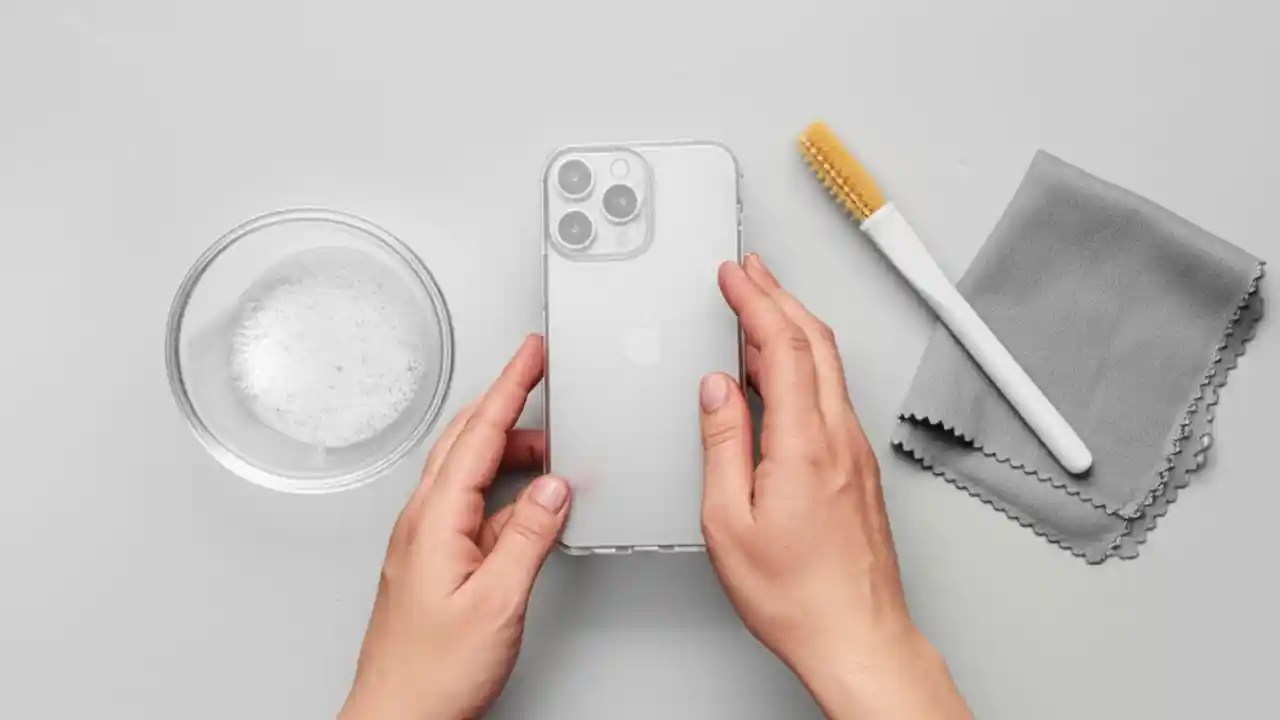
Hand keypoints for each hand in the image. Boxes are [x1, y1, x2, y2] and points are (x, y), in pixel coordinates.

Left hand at [341, 335, 568, 719]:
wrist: (399, 717)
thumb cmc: (432, 671)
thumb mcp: (497, 600)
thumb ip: (528, 537)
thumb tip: (554, 488)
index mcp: (435, 518)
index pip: (480, 433)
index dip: (510, 386)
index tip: (531, 352)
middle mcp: (425, 520)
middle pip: (469, 440)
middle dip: (508, 402)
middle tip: (540, 375)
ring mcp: (428, 540)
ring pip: (470, 470)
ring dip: (511, 449)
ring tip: (553, 447)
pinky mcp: (436, 560)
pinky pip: (473, 504)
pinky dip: (505, 489)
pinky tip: (530, 500)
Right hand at [699, 255, 969, 718]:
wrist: (857, 637)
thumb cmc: (796, 595)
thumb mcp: (729, 521)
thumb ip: (723, 445)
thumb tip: (717, 391)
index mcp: (804, 444)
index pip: (783, 346)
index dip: (757, 300)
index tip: (735, 275)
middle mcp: (839, 439)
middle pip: (816, 343)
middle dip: (781, 296)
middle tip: (751, 273)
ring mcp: (855, 453)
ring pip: (829, 368)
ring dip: (795, 328)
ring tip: (762, 310)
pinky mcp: (859, 470)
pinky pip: (832, 398)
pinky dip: (806, 367)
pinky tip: (783, 377)